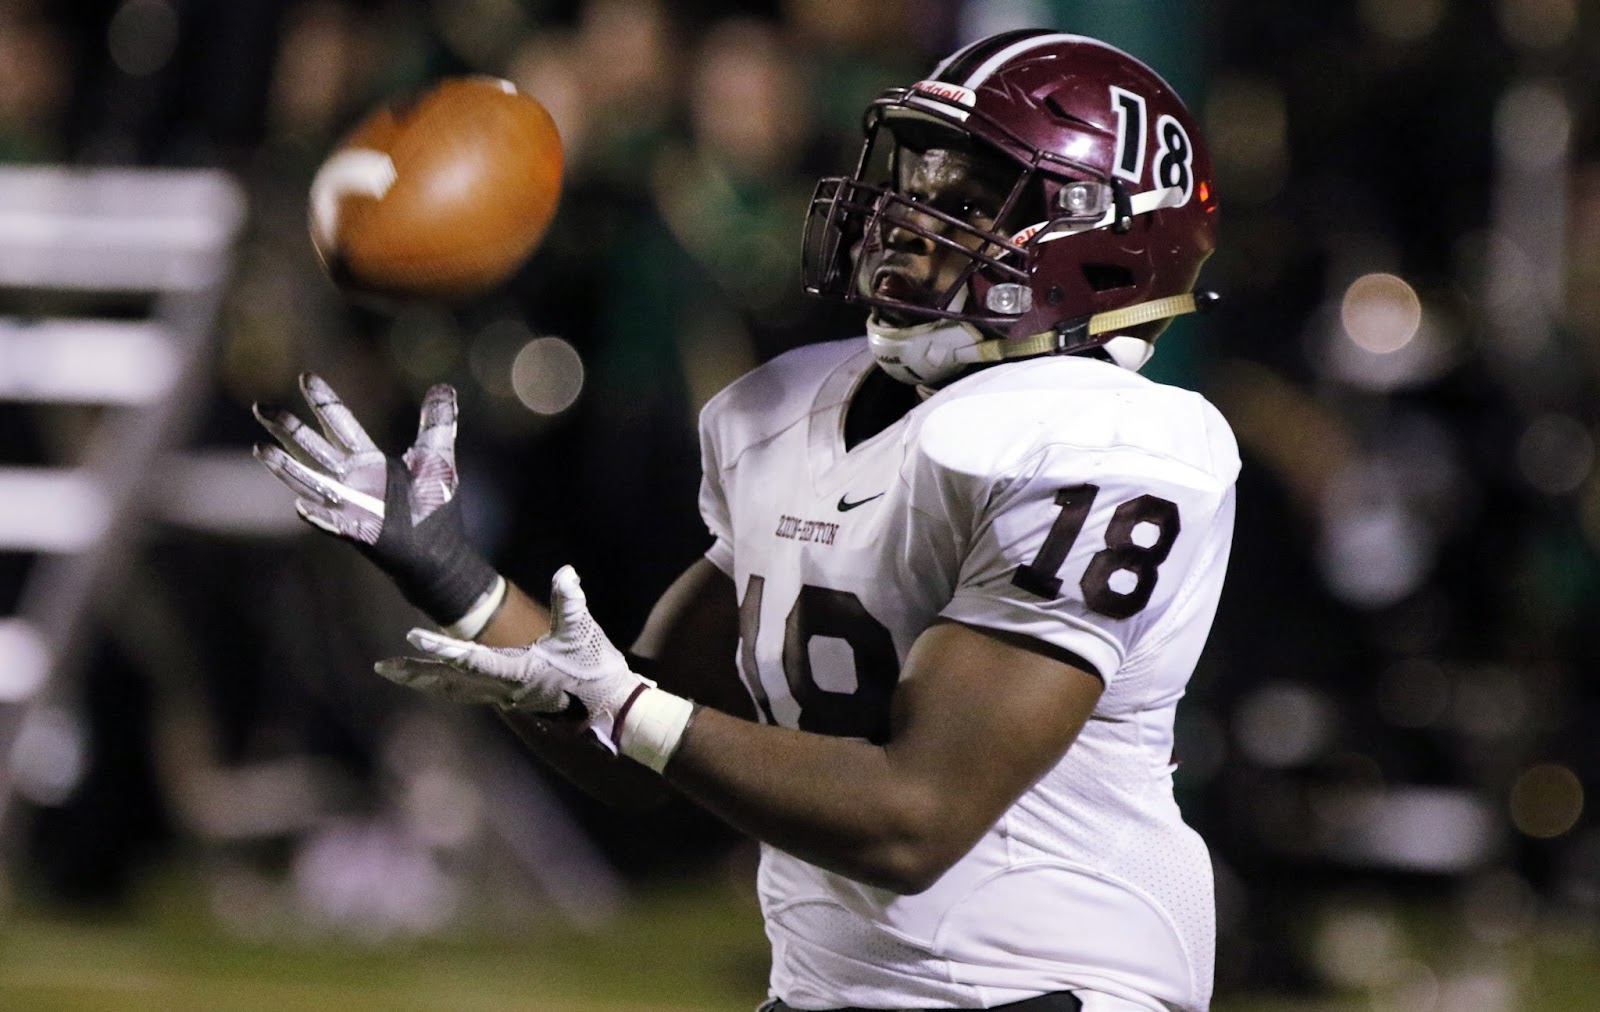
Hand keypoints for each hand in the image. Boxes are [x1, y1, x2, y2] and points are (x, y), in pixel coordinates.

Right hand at [253, 374, 499, 627]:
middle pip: (315, 448)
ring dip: (286, 468)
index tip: (306, 376)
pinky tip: (299, 507)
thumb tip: (443, 388)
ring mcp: (353, 506)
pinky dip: (319, 516)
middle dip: (288, 429)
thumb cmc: (434, 507)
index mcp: (369, 460)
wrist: (440, 553)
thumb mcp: (437, 458)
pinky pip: (334, 523)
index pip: (341, 424)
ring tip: (259, 450)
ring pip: (312, 482)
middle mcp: (354, 480)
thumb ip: (436, 423)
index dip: (324, 401)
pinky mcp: (361, 533)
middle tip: (260, 407)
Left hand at [378, 566, 649, 750]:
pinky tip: (434, 679)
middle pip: (450, 682)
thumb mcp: (584, 633)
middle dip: (416, 673)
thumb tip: (565, 572)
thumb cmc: (595, 670)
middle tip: (382, 666)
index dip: (441, 647)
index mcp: (518, 673)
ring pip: (455, 690)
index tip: (412, 636)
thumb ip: (571, 603)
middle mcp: (504, 689)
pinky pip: (467, 693)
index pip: (472, 658)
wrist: (609, 707)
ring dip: (424, 680)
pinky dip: (444, 685)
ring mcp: (505, 696)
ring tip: (396, 671)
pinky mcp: (510, 697)